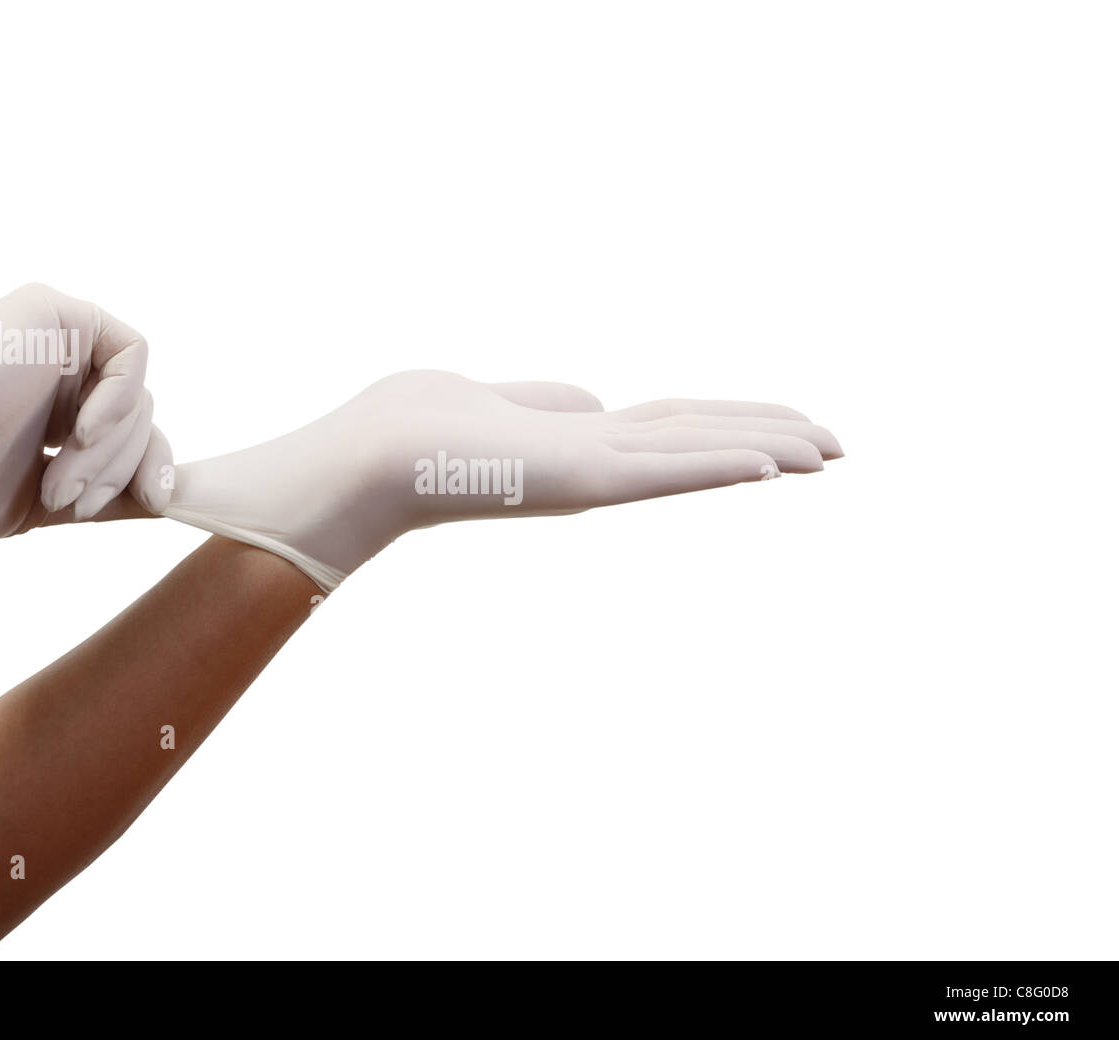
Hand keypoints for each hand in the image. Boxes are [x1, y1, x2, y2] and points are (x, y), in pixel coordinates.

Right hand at [0, 284, 172, 561]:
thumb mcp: (50, 501)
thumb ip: (111, 493)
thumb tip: (165, 499)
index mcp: (59, 411)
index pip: (133, 437)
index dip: (149, 471)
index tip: (153, 504)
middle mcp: (63, 370)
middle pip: (141, 420)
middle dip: (119, 470)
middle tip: (71, 502)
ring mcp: (61, 338)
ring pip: (138, 398)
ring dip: (107, 452)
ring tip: (56, 483)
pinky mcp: (56, 311)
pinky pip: (132, 352)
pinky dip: (118, 400)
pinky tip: (79, 432)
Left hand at [164, 370, 841, 589]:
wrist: (363, 462)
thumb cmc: (410, 429)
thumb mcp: (495, 398)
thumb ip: (548, 400)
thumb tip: (595, 400)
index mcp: (578, 438)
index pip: (670, 428)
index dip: (728, 426)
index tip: (780, 436)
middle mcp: (596, 457)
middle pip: (699, 438)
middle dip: (770, 438)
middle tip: (840, 447)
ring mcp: (592, 469)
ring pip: (697, 452)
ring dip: (768, 450)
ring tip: (832, 453)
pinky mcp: (580, 479)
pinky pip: (664, 470)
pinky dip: (719, 468)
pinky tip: (775, 468)